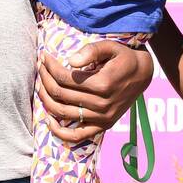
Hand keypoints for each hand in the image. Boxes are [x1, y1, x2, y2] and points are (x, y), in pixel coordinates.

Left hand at [38, 40, 153, 144]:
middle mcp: (101, 104)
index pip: (65, 77)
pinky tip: (48, 119)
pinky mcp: (103, 126)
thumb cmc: (123, 58)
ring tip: (40, 85)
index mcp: (102, 84)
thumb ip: (91, 51)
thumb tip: (70, 61)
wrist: (142, 74)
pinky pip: (77, 136)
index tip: (44, 57)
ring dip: (46, 99)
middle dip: (45, 78)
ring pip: (62, 112)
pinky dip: (59, 132)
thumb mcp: (111, 47)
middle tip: (40, 67)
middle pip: (60, 94)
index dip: (50, 67)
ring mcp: (102, 118)